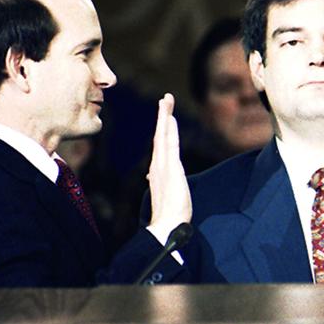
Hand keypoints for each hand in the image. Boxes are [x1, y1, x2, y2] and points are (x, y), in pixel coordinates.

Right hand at [148, 93, 190, 227]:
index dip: (164, 128)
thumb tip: (152, 176)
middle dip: (163, 116)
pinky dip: (169, 130)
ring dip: (165, 116)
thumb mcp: (166, 193)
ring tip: (167, 100)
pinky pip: (169, 144)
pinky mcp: (170, 169)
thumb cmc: (169, 214)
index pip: (162, 144)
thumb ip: (159, 182)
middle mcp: (158, 165)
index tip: (167, 115)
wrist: (166, 226)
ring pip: (163, 135)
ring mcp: (163, 165)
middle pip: (160, 135)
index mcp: (158, 170)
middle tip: (166, 98)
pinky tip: (170, 118)